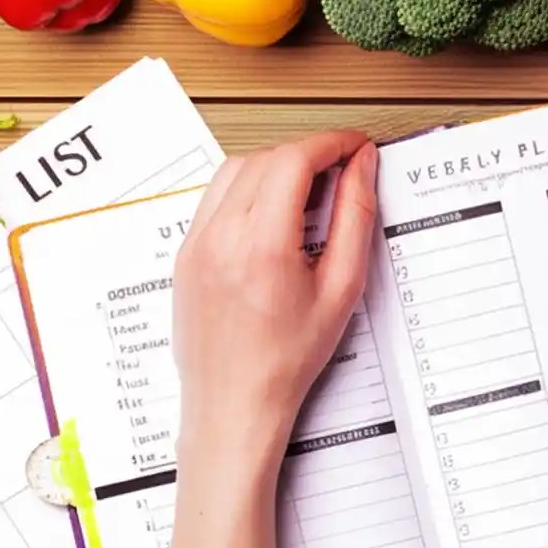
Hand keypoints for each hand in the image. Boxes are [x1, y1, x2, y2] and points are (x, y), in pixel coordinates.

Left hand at [172, 131, 378, 453]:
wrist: (235, 404)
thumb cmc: (287, 360)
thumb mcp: (341, 289)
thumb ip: (354, 219)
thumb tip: (362, 168)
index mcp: (261, 245)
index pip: (295, 159)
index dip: (332, 143)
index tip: (355, 147)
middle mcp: (220, 236)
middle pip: (266, 157)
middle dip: (308, 153)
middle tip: (342, 171)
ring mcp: (196, 243)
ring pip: (236, 169)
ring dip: (276, 165)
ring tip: (309, 192)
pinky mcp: (185, 253)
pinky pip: (215, 197)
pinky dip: (248, 188)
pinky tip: (274, 214)